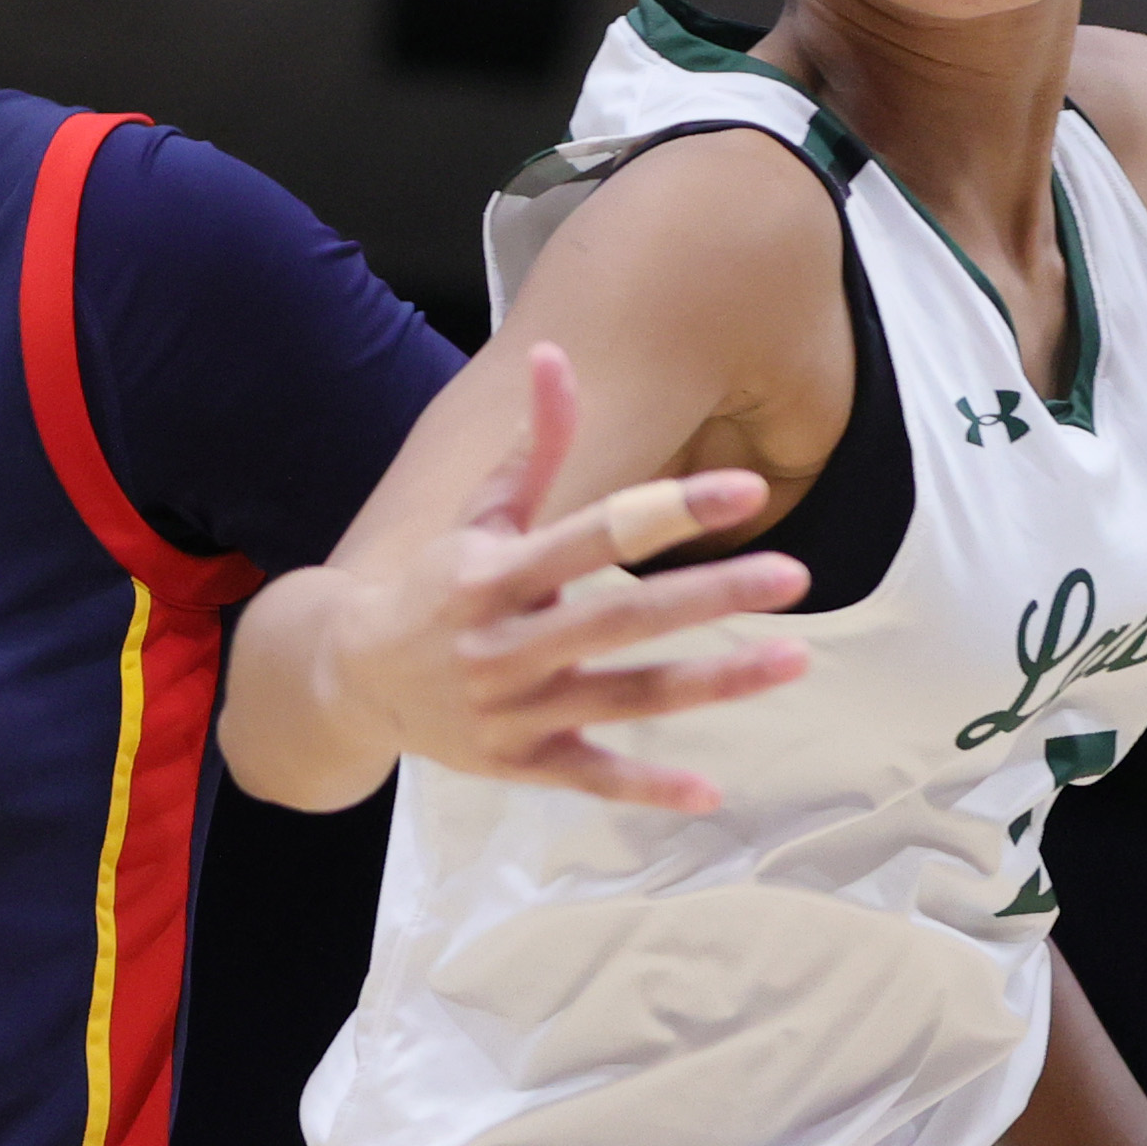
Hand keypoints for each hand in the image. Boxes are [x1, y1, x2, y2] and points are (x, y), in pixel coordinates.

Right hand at [303, 342, 810, 811]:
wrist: (353, 679)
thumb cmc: (436, 585)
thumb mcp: (481, 513)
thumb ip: (535, 445)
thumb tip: (554, 353)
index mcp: (496, 571)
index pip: (596, 533)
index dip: (671, 510)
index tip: (746, 490)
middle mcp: (505, 643)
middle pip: (622, 618)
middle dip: (709, 595)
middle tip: (793, 576)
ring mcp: (514, 710)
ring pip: (625, 697)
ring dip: (712, 683)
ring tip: (793, 659)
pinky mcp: (520, 764)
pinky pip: (591, 777)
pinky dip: (646, 787)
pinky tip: (710, 792)